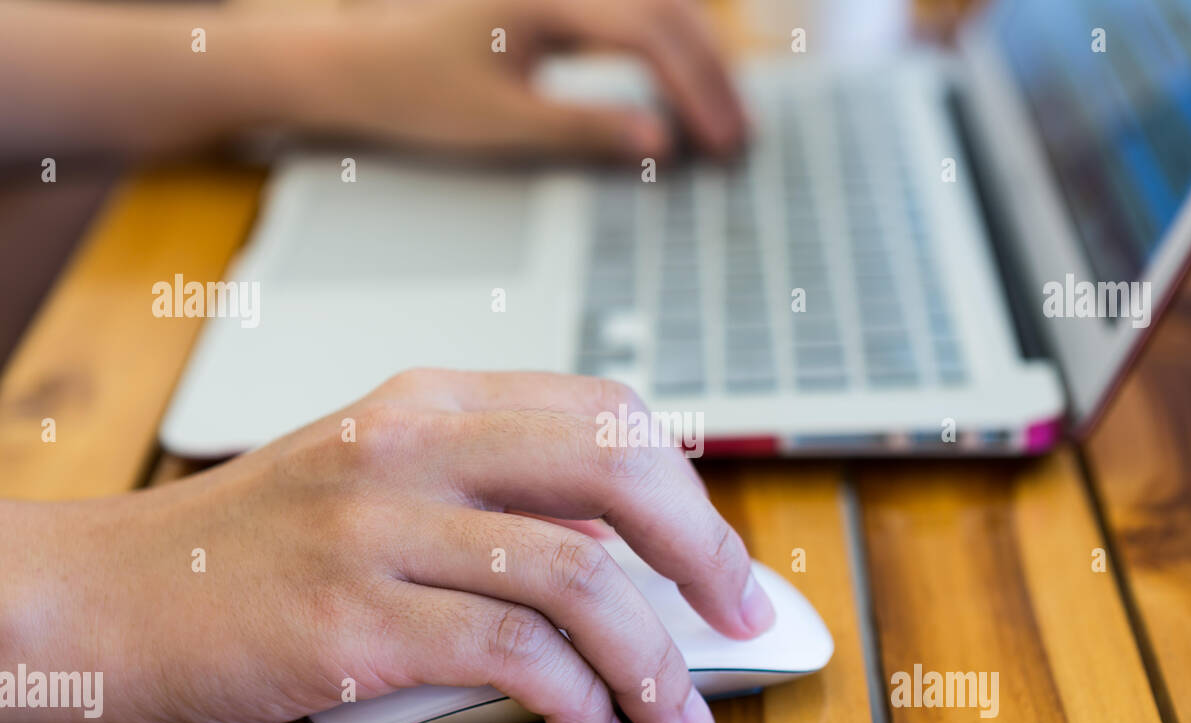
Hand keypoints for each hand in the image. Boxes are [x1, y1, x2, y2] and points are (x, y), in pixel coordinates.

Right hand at [9, 371, 775, 722]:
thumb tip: (617, 556)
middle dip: (704, 552)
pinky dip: (576, 701)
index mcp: (431, 398)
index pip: (606, 414)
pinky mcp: (350, 619)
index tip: (723, 562)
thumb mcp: (379, 482)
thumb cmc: (256, 544)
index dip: (688, 492)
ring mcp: (379, 526)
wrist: (109, 590)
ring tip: (677, 713)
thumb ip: (493, 499)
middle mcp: (412, 442)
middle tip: (743, 619)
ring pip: (578, 576)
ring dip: (654, 659)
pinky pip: (511, 656)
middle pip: (615, 466)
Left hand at [304, 0, 747, 160]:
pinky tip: (681, 91)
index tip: (720, 140)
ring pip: (655, 10)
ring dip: (695, 62)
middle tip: (739, 138)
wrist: (355, 60)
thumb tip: (661, 145)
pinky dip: (664, 54)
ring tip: (724, 120)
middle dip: (709, 76)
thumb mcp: (501, 121)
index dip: (695, 88)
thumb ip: (587, 129)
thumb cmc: (414, 87)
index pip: (648, 30)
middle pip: (665, 11)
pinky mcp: (558, 1)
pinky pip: (630, 18)